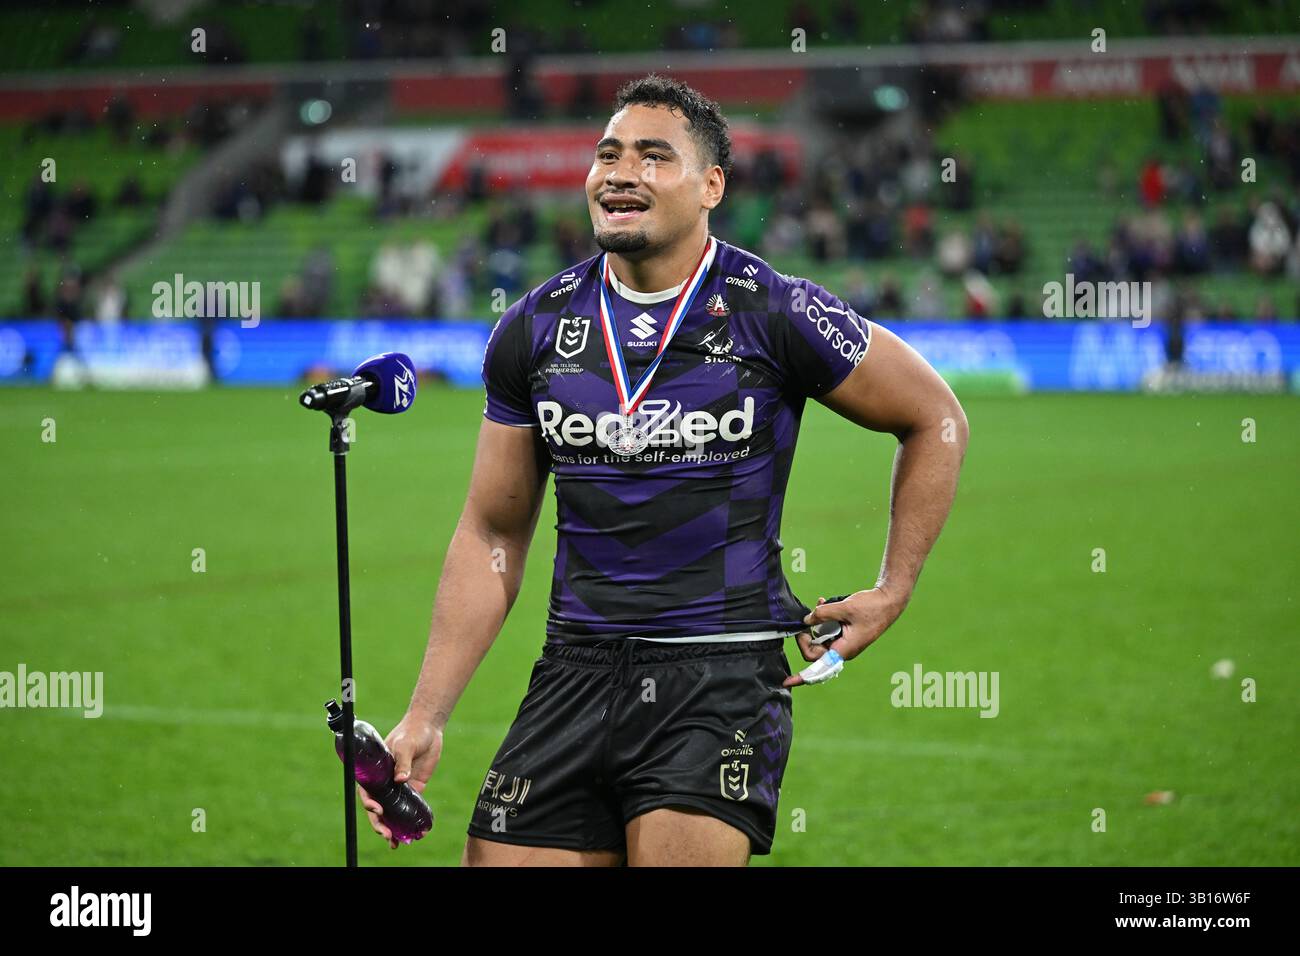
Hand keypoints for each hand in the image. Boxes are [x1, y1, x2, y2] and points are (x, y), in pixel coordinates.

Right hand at [359, 710, 442, 848]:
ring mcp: (399, 786)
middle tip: (386, 835)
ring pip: (392, 811)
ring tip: (395, 843)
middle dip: (379, 823)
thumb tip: (401, 779)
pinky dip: (409, 821)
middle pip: (378, 807)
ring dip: (392, 827)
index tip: (376, 810)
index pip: (367, 792)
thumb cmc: (411, 732)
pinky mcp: (414, 788)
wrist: (429, 728)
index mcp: (376, 772)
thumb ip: (403, 761)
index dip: (368, 803)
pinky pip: (409, 808)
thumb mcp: (405, 744)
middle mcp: (385, 782)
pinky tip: (412, 833)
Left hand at [784, 587, 907, 687]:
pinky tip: (823, 603)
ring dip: (816, 623)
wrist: (888, 601)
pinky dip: (823, 618)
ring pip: (820, 638)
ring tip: (819, 605)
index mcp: (844, 649)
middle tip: (804, 621)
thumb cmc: (872, 608)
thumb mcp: (845, 608)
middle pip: (814, 650)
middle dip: (806, 636)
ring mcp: (843, 641)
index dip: (802, 676)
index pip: (818, 667)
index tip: (787, 681)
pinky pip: (827, 630)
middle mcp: (842, 649)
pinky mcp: (845, 633)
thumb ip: (824, 614)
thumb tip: (806, 619)